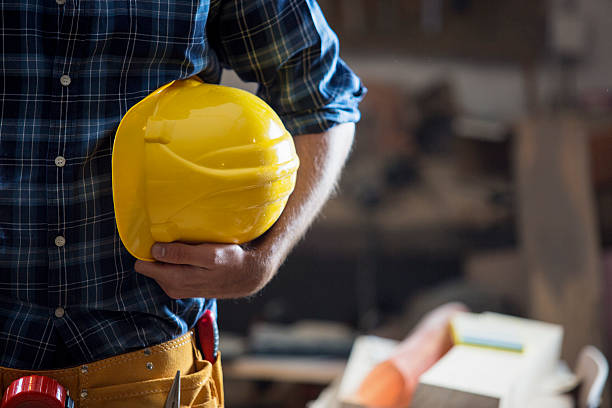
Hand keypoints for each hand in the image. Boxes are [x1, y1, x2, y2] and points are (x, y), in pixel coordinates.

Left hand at [134, 242, 276, 298]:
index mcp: (174, 280)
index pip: (144, 265)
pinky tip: (188, 254)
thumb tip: (155, 251)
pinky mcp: (183, 286)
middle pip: (149, 266)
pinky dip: (174, 262)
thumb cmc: (229, 261)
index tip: (156, 238)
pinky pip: (169, 271)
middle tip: (171, 239)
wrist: (246, 276)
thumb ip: (181, 254)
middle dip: (157, 253)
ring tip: (183, 246)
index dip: (148, 250)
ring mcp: (177, 288)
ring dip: (167, 257)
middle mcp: (172, 287)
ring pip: (159, 268)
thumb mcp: (208, 255)